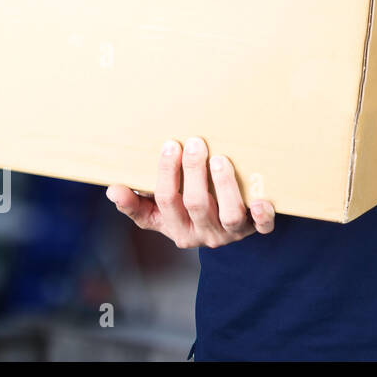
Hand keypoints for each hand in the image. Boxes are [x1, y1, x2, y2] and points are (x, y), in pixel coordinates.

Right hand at [106, 137, 273, 248]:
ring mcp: (230, 233)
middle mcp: (203, 233)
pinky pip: (262, 227)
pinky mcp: (254, 230)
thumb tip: (112, 190)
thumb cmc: (184, 213)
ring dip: (225, 185)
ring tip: (221, 159)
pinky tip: (262, 199)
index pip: (167, 200)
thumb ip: (134, 204)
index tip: (171, 145)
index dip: (167, 173)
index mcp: (176, 227)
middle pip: (196, 204)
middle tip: (197, 142)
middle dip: (195, 171)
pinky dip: (264, 215)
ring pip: (229, 214)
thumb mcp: (157, 214)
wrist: (221, 232)